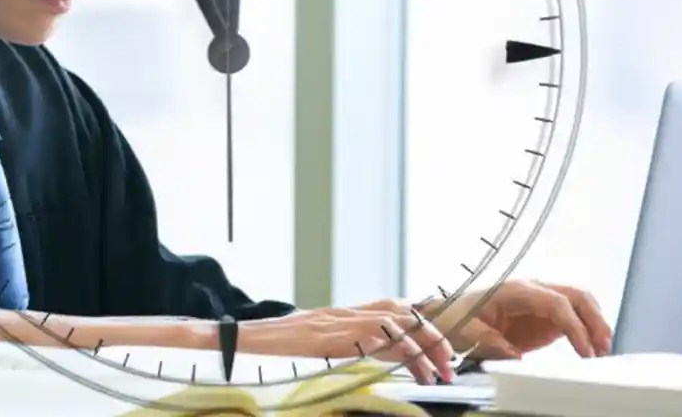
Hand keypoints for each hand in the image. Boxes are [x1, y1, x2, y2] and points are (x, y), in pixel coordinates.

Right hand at [237, 299, 455, 384]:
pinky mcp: (326, 336)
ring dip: (423, 344)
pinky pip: (373, 334)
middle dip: (432, 336)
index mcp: (339, 316)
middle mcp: (340, 313)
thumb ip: (336, 351)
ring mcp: (333, 322)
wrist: (231, 341)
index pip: (391, 309)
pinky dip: (399, 348)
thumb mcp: (309, 350)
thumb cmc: (267, 350)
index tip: (441, 350)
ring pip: (393, 320)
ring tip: (438, 372)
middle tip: (450, 365)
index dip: (421, 325)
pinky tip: (411, 369)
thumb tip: (367, 364)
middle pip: (400, 310)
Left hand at [421, 280, 612, 359]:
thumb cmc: (457, 319)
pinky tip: (591, 347)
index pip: (556, 301)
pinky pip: (572, 315)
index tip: (584, 350)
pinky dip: (586, 328)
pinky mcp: (543, 314)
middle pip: (576, 295)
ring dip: (595, 323)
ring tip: (603, 350)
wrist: (450, 316)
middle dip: (594, 319)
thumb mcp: (468, 332)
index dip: (574, 325)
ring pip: (579, 302)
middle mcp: (533, 289)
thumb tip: (514, 354)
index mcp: (516, 290)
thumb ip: (491, 341)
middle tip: (603, 349)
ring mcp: (541, 300)